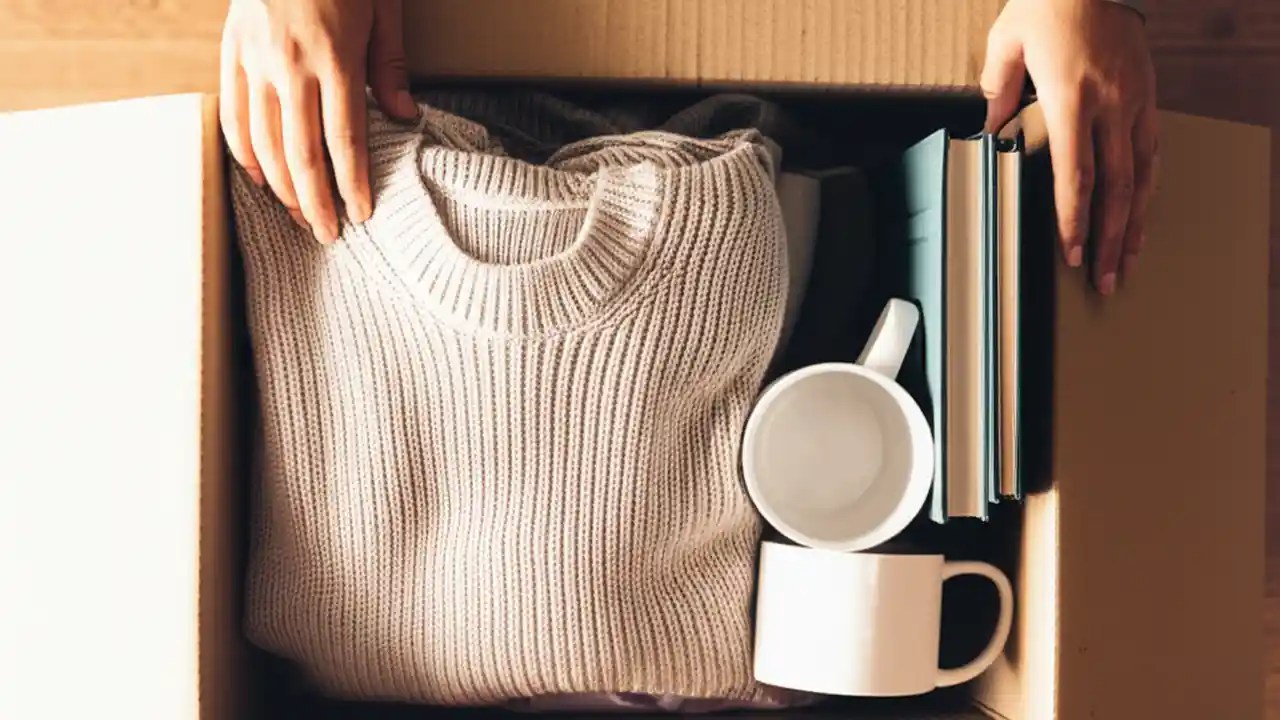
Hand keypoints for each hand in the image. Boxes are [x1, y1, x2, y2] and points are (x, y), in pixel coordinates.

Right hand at [219, 0, 418, 243]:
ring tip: (301, 216)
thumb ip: (390, 68)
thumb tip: (405, 119)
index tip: (362, 215)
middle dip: (317, 201)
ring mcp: (254, 60)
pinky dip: (246, 153)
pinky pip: (234, 115)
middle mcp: (290, 64)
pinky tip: (262, 178)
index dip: (353, 184)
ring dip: (283, 187)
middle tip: (330, 235)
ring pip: (264, 142)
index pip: (345, 138)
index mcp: (334, 56)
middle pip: (302, 153)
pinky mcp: (231, 52)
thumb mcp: (382, 10)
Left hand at [982, 0, 1157, 295]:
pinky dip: (1146, 189)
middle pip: (1115, 187)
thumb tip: (990, 130)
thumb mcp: (1006, 44)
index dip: (1075, 219)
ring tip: (1127, 263)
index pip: (1076, 174)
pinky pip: (1151, 152)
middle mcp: (1109, 106)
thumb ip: (997, 91)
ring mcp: (1134, 102)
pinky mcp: (1147, 96)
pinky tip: (1141, 216)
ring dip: (1134, 224)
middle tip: (1103, 279)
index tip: (1072, 253)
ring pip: (1141, 176)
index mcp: (1071, 99)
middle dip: (1109, 238)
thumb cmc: (1046, 6)